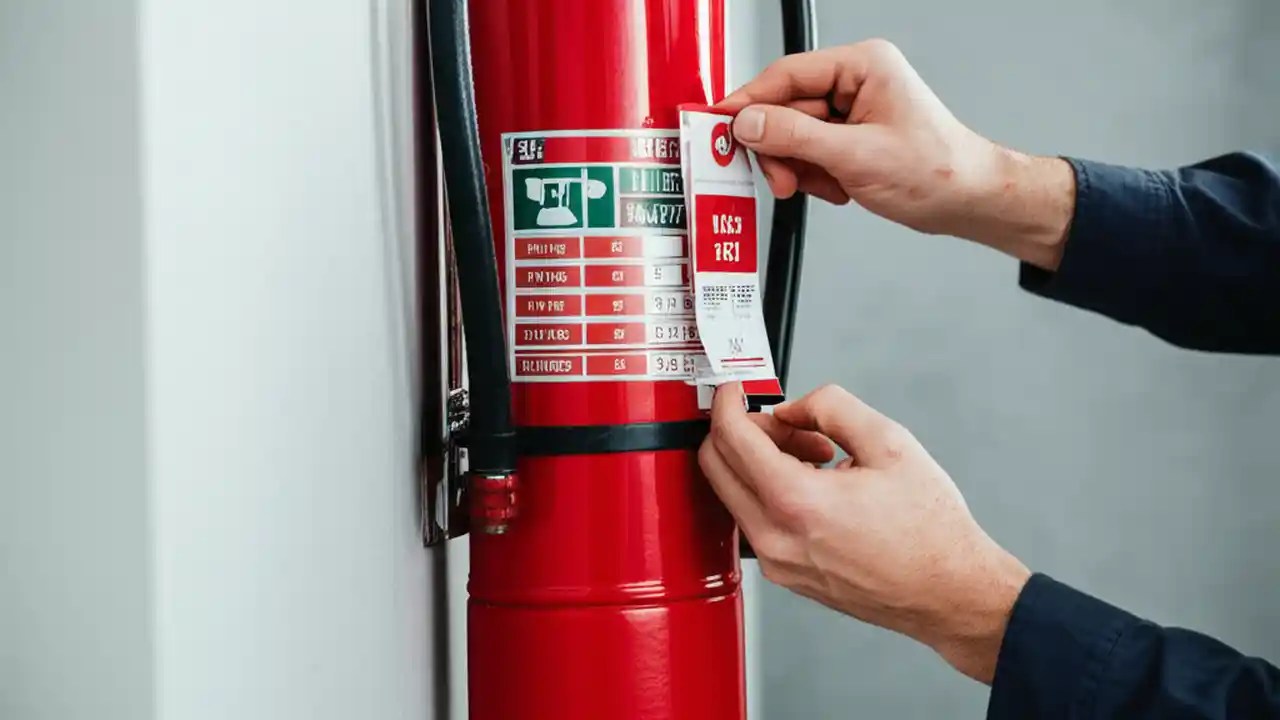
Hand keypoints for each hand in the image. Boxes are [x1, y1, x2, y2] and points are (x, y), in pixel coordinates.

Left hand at [698, 383, 1031, 683]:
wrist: (950, 592)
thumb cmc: (930, 531)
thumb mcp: (889, 442)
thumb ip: (831, 407)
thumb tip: (792, 407)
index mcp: (797, 503)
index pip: (732, 439)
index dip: (727, 403)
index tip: (733, 389)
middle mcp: (776, 538)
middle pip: (717, 466)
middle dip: (743, 430)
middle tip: (786, 421)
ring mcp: (777, 562)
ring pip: (734, 493)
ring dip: (760, 462)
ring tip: (817, 454)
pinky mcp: (784, 575)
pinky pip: (754, 520)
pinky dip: (770, 491)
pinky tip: (815, 483)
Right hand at [718, 40, 1073, 269]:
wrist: (968, 202)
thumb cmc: (937, 170)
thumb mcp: (856, 155)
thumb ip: (796, 137)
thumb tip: (749, 123)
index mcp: (863, 66)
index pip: (787, 75)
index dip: (750, 101)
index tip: (719, 123)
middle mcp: (855, 82)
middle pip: (786, 108)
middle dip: (781, 149)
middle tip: (782, 178)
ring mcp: (852, 110)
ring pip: (794, 135)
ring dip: (799, 167)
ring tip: (823, 186)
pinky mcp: (850, 137)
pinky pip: (809, 153)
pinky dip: (814, 176)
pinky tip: (837, 188)